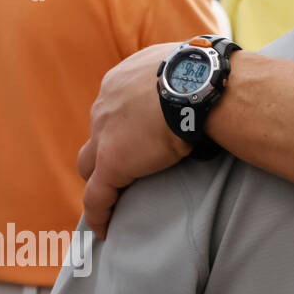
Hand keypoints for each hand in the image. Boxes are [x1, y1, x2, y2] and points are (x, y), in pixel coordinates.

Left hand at [77, 43, 189, 238]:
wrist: (199, 85)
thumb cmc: (203, 73)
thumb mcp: (185, 64)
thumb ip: (180, 74)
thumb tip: (202, 80)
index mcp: (123, 81)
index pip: (115, 108)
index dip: (125, 125)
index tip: (141, 136)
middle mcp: (106, 105)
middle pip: (97, 135)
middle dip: (109, 148)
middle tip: (133, 164)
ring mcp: (105, 135)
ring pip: (90, 164)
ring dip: (101, 178)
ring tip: (115, 196)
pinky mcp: (112, 163)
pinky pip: (98, 196)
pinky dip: (100, 213)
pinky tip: (105, 230)